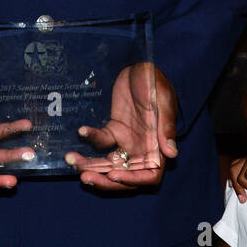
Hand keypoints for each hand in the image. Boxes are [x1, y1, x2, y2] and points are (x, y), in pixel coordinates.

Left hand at [65, 63, 177, 190]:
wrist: (140, 66)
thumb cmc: (155, 81)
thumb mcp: (162, 100)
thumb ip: (166, 126)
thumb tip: (172, 153)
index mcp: (157, 146)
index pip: (149, 175)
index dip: (132, 180)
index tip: (114, 175)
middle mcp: (141, 149)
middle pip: (125, 174)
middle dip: (105, 180)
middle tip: (85, 177)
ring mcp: (126, 140)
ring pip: (109, 163)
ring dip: (92, 166)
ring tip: (73, 161)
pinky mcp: (114, 130)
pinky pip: (101, 140)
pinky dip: (91, 139)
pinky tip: (81, 131)